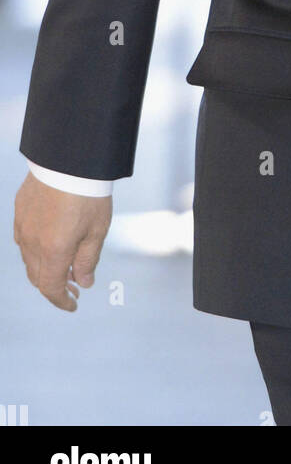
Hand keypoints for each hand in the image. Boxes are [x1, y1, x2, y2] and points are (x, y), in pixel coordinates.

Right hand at [13, 172, 111, 310]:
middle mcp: (32, 241)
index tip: (73, 304)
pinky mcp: (20, 209)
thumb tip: (83, 283)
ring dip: (44, 267)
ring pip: (28, 258)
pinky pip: (23, 238)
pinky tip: (50, 242)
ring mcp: (23, 225)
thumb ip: (87, 260)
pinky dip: (35, 249)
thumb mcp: (97, 230)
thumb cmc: (88, 193)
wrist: (70, 158)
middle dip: (53, 287)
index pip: (50, 288)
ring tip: (64, 264)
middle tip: (72, 287)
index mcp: (52, 251)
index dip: (61, 301)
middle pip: (37, 276)